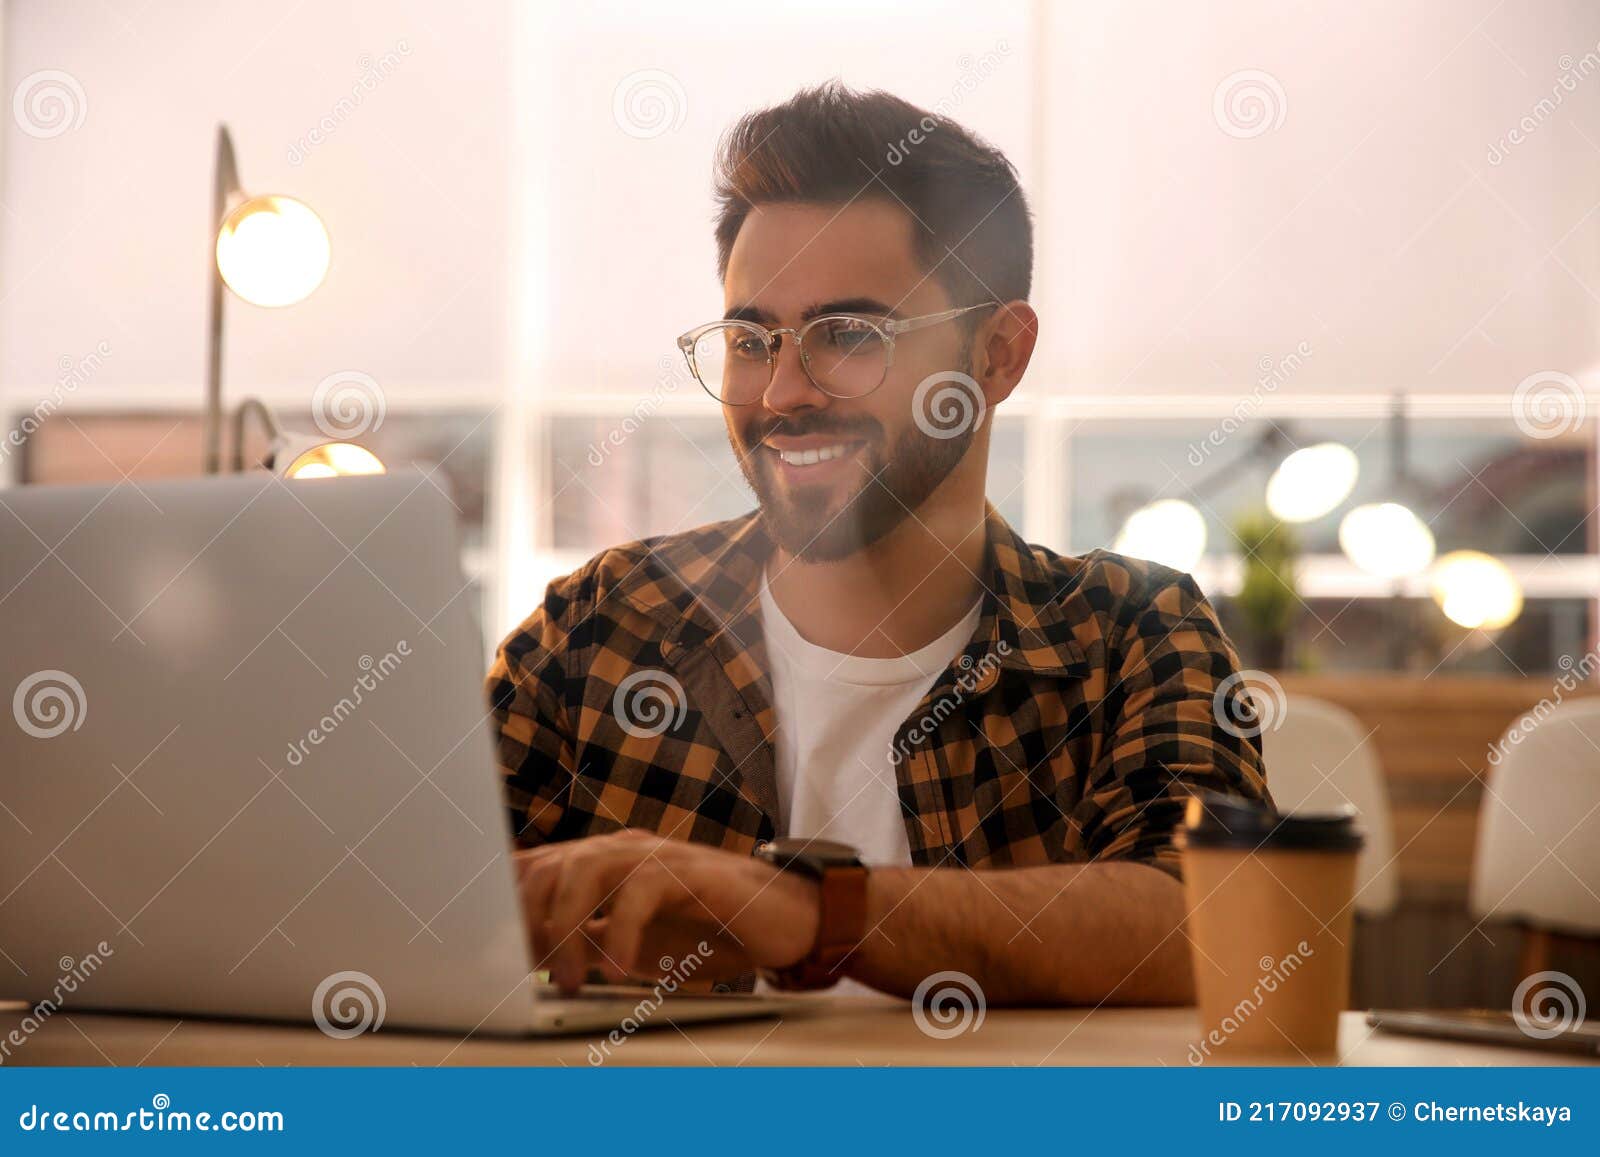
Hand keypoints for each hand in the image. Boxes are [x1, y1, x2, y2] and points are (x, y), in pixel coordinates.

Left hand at [514, 830, 820, 992]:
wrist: (784, 921)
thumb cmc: (707, 931)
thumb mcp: (632, 945)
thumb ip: (582, 943)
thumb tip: (526, 958)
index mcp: (601, 864)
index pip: (533, 866)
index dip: (501, 899)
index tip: (482, 945)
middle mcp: (620, 850)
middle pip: (549, 866)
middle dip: (527, 920)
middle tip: (526, 975)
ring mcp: (654, 855)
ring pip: (585, 869)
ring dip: (567, 928)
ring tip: (572, 979)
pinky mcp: (687, 871)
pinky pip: (639, 892)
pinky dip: (621, 933)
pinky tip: (620, 970)